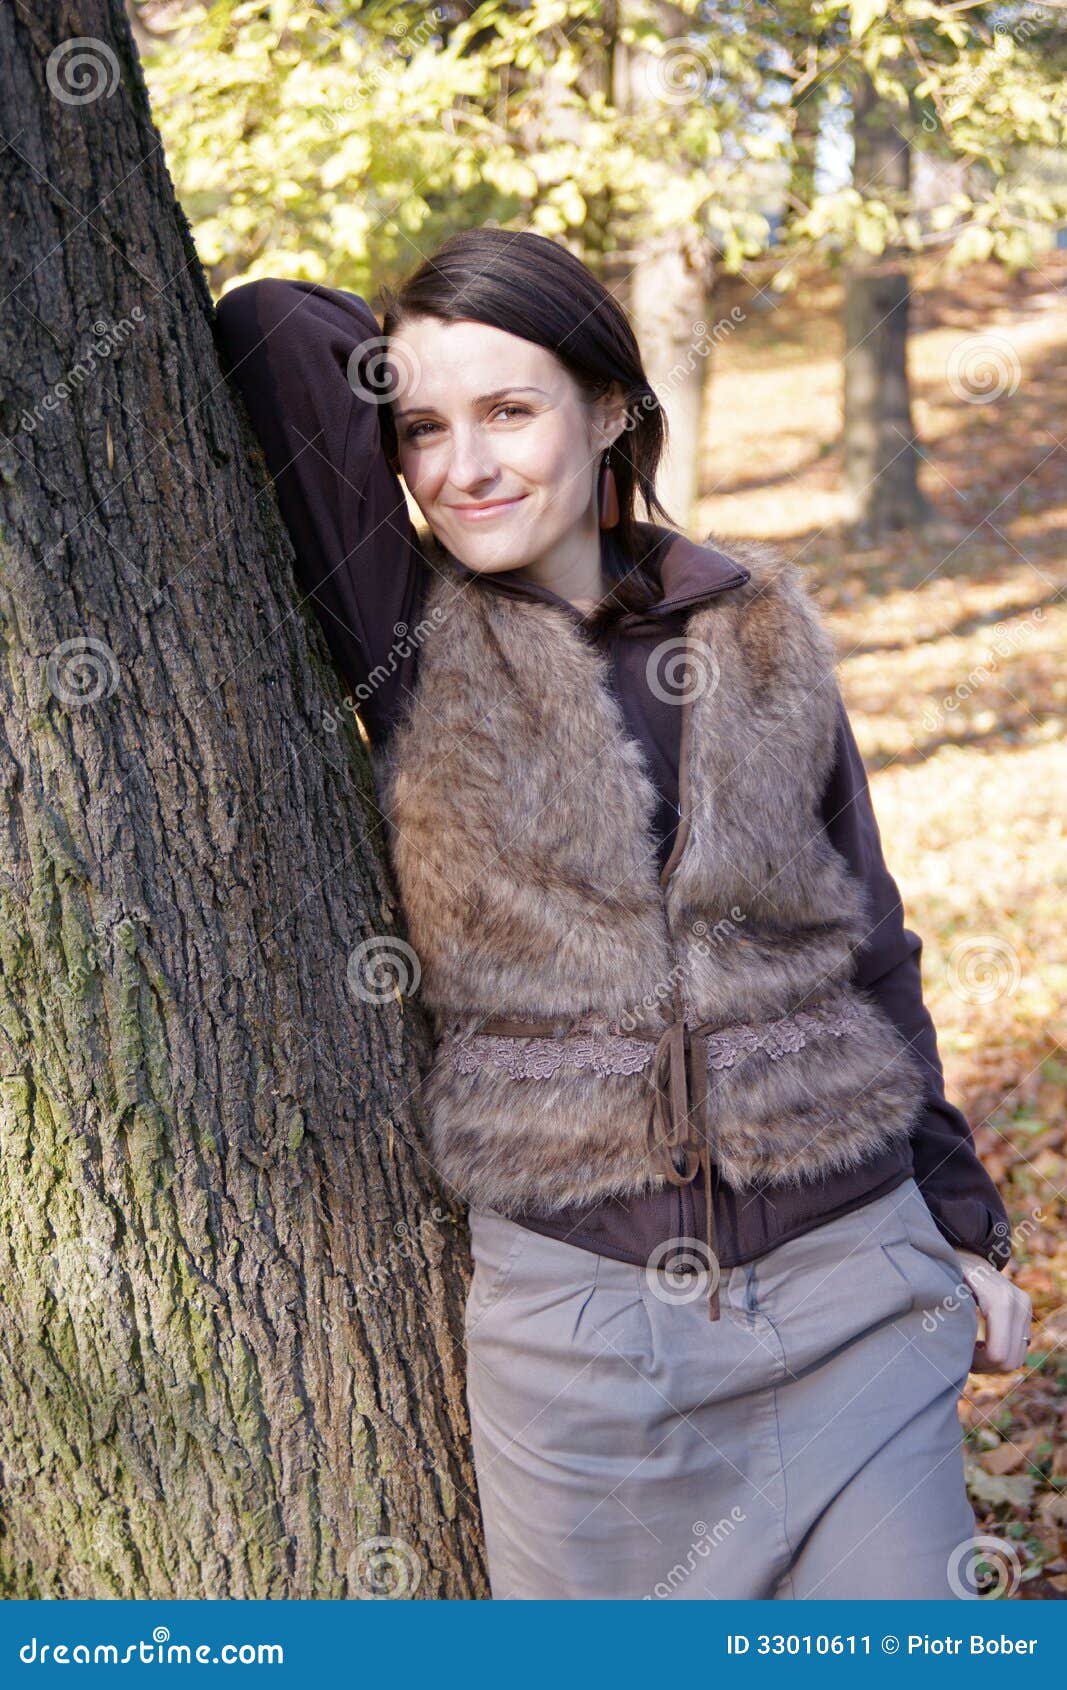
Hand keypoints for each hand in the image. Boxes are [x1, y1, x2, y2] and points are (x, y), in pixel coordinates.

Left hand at [955, 1248, 1031, 1372]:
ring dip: (994, 1363)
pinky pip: (1019, 1349)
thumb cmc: (948, 1269)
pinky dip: (1001, 1354)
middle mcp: (1018, 1304)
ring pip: (1017, 1358)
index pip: (997, 1354)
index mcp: (999, 1300)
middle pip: (1010, 1361)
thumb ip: (950, 1313)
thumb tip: (952, 1347)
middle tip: (964, 1359)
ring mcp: (1025, 1308)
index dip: (977, 1364)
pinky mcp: (1025, 1312)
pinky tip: (980, 1345)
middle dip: (986, 1367)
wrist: (965, 1250)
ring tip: (971, 1352)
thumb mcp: (945, 1287)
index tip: (960, 1355)